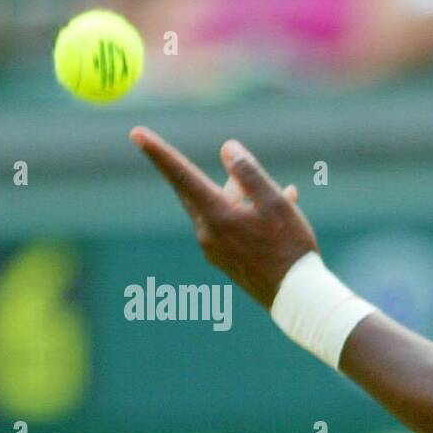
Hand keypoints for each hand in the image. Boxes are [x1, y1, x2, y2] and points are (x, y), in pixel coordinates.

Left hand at [129, 126, 317, 308]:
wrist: (296, 299)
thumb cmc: (290, 248)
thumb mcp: (276, 203)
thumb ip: (248, 173)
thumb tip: (226, 148)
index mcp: (216, 214)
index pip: (181, 174)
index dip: (158, 152)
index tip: (136, 133)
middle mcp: (207, 233)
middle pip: (203, 191)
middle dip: (229, 183)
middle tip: (265, 186)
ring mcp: (213, 250)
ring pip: (219, 210)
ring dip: (244, 201)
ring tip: (284, 202)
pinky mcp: (223, 262)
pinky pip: (227, 229)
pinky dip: (246, 219)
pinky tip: (274, 223)